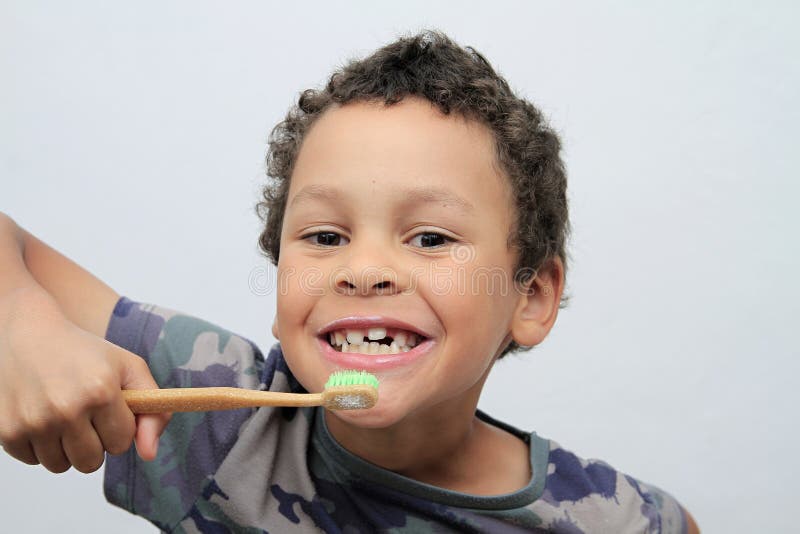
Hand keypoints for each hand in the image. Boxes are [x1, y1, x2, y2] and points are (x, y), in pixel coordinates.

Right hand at [0, 288, 170, 472]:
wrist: (29, 334)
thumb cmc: (84, 353)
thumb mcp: (130, 369)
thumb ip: (154, 411)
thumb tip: (150, 454)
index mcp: (101, 391)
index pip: (121, 443)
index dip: (118, 427)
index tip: (109, 408)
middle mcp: (67, 408)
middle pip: (92, 462)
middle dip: (94, 442)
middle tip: (86, 413)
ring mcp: (34, 422)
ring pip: (62, 466)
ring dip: (66, 447)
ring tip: (64, 415)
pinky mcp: (8, 431)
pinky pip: (34, 461)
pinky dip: (40, 445)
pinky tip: (41, 416)